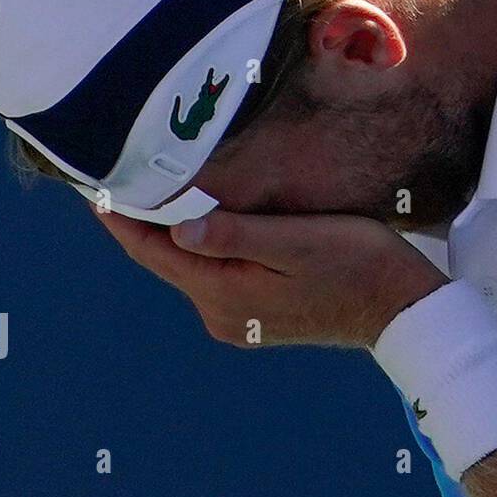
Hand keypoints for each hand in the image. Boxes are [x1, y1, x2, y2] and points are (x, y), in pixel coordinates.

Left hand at [95, 208, 445, 348]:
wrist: (402, 310)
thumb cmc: (358, 265)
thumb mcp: (298, 242)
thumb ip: (236, 236)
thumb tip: (177, 231)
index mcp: (224, 294)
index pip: (154, 252)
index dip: (122, 218)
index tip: (94, 185)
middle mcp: (221, 314)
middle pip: (166, 261)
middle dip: (142, 222)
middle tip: (119, 177)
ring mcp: (238, 319)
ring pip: (189, 267)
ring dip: (171, 234)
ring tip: (155, 192)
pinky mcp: (257, 316)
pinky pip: (212, 275)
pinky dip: (198, 247)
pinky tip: (201, 223)